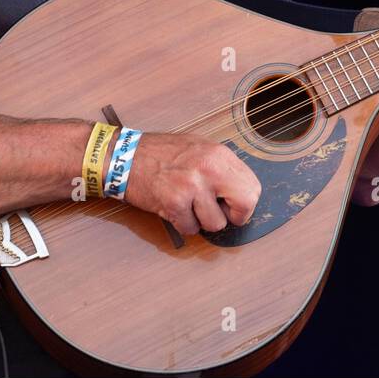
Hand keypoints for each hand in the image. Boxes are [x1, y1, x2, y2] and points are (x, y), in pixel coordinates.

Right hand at [124, 133, 260, 235]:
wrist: (126, 156)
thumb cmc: (162, 154)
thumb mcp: (200, 149)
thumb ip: (222, 168)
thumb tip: (242, 190)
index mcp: (219, 154)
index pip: (253, 187)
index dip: (245, 203)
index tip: (233, 206)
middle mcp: (209, 168)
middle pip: (245, 204)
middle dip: (234, 216)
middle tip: (220, 214)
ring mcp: (192, 185)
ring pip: (215, 224)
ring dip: (202, 221)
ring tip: (188, 205)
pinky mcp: (174, 202)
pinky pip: (190, 228)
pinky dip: (182, 224)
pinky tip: (173, 207)